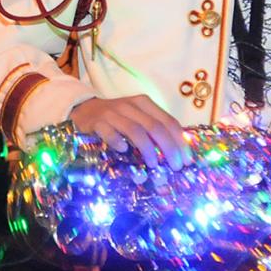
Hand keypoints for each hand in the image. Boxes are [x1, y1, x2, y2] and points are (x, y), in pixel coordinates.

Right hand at [69, 95, 191, 168]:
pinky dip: (118, 142)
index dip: (180, 142)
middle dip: (169, 148)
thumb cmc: (117, 119)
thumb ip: (154, 129)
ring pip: (136, 130)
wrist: (83, 110)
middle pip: (156, 127)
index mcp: (144, 103)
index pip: (168, 121)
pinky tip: (124, 150)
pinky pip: (109, 133)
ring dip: (148, 149)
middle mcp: (130, 105)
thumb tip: (178, 153)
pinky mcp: (97, 122)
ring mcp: (112, 113)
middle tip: (175, 167)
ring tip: (154, 165)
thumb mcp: (137, 118)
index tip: (187, 160)